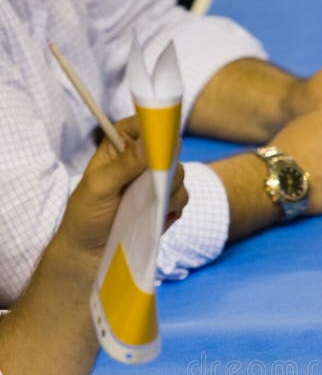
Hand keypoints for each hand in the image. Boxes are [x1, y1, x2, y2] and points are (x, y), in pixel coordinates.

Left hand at [59, 116, 187, 259]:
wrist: (90, 250)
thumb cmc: (86, 214)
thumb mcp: (99, 187)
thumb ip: (124, 165)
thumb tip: (149, 144)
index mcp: (122, 143)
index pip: (145, 124)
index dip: (156, 130)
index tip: (159, 146)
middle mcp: (142, 159)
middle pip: (171, 150)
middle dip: (165, 168)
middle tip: (151, 186)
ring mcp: (155, 181)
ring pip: (179, 175)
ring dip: (169, 192)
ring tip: (146, 207)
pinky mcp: (165, 203)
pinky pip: (182, 199)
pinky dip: (173, 208)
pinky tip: (156, 218)